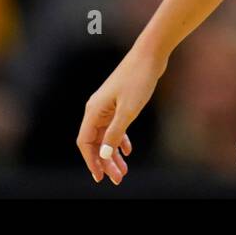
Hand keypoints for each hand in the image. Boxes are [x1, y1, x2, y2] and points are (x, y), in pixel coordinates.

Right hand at [77, 44, 167, 183]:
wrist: (150, 55)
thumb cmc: (138, 80)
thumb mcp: (128, 110)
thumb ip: (115, 133)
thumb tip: (105, 155)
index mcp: (94, 111)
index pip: (85, 143)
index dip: (91, 161)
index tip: (100, 177)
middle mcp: (96, 109)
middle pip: (96, 142)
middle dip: (105, 162)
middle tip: (118, 179)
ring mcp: (107, 105)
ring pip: (106, 136)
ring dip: (113, 154)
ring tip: (124, 170)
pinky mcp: (118, 102)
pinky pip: (115, 126)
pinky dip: (120, 139)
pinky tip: (128, 150)